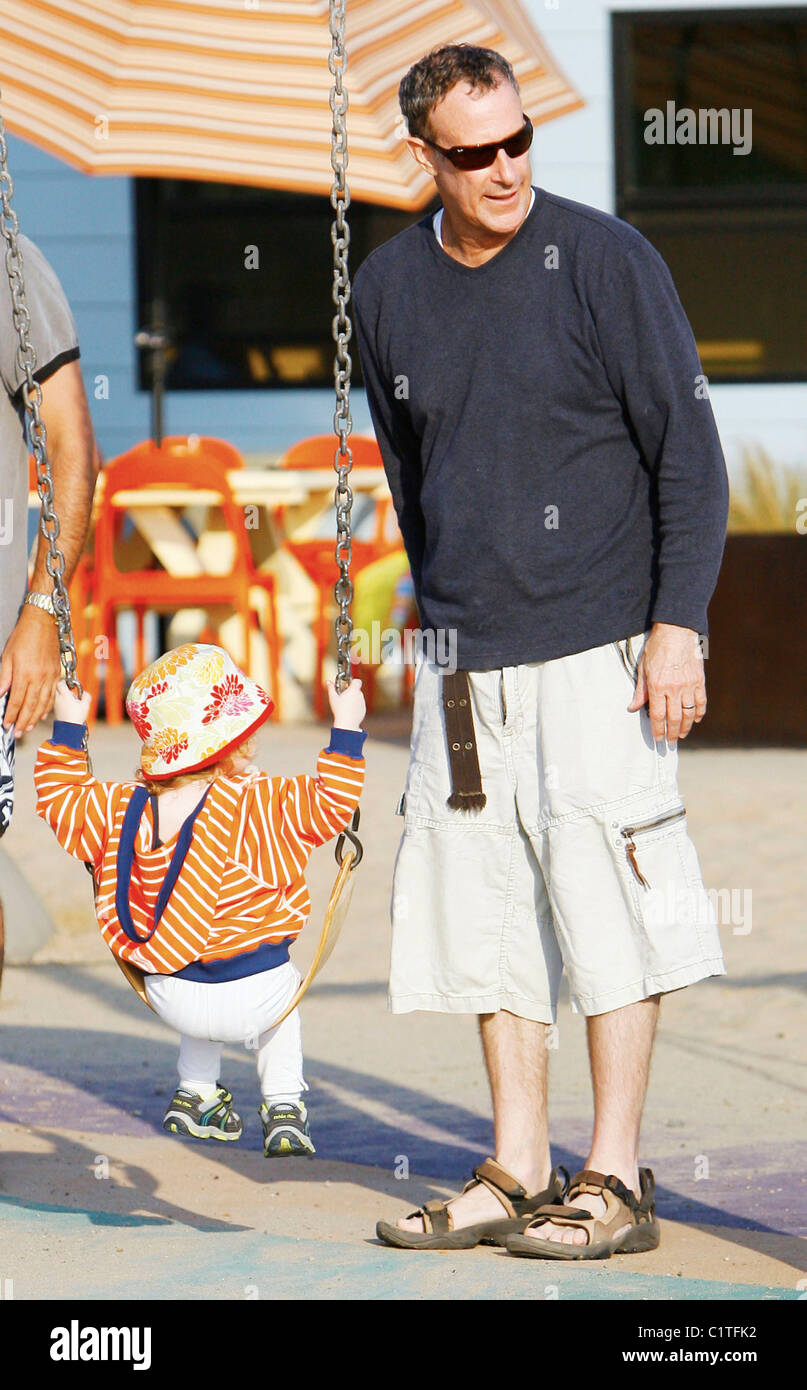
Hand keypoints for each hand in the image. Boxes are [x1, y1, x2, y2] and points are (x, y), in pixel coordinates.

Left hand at [0, 606, 61, 737]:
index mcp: (25, 673)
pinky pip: (53, 695)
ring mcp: (51, 677)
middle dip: (23, 721)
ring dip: (35, 718)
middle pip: (31, 706)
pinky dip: (47, 707)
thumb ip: (4, 678)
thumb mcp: (7, 656)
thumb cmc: (23, 637)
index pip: (17, 700)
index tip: (6, 725)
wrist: (44, 622)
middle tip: (17, 733)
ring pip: (43, 703)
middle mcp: (40, 678)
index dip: (11, 715)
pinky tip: (42, 714)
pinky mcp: (57, 674)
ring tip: (28, 728)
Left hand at [53, 678, 92, 724]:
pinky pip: (56, 702)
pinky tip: (68, 707)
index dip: (65, 682)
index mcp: (64, 695)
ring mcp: (55, 704)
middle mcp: (58, 698)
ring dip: (62, 695)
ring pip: (57, 695)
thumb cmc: (77, 716)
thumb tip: (84, 693)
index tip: (70, 684)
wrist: (69, 728)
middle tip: (70, 691)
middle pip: (57, 688)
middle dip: (63, 688)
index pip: (61, 683)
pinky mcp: (55, 710)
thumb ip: (86, 696)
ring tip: (70, 701)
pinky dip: (61, 701)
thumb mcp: (85, 705)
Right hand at [326, 677, 364, 729]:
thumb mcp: (333, 698)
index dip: (352, 682)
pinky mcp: (363, 710)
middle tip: (343, 695)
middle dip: (351, 691)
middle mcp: (360, 695)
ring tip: (344, 705)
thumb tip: (327, 682)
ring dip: (353, 699)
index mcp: (354, 690)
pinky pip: (359, 705)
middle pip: (357, 690)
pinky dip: (355, 706)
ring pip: (358, 698)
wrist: (347, 723)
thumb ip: (331, 688)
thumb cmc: (339, 710)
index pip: (357, 681)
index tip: (346, 685)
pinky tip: (348, 711)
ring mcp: (362, 703)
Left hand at [628, 623, 705, 741]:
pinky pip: (701, 701)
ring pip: (689, 713)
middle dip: (672, 732)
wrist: (677, 630)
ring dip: (685, 726)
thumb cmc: (657, 647)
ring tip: (681, 734)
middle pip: (674, 718)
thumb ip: (640, 690)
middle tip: (670, 741)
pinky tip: (695, 719)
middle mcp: (674, 688)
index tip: (658, 738)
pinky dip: (699, 713)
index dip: (658, 729)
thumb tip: (633, 708)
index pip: (658, 715)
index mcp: (657, 686)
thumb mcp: (643, 668)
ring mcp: (689, 685)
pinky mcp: (699, 680)